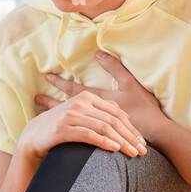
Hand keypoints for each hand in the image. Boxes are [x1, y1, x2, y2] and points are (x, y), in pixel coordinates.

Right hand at [18, 83, 146, 162]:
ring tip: (133, 153)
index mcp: (87, 97)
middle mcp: (80, 102)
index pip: (116, 112)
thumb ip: (98, 115)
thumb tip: (122, 120)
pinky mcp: (63, 128)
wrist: (33, 137)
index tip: (142, 142)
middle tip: (143, 151)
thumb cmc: (61, 130)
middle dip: (130, 136)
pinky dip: (103, 142)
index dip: (131, 128)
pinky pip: (89, 135)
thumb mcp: (80, 117)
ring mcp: (71, 114)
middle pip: (113, 120)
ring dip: (121, 141)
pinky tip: (114, 149)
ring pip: (104, 127)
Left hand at [37, 52, 168, 144]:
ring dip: (56, 116)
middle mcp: (95, 113)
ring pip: (72, 121)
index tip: (46, 76)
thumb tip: (97, 53)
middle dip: (51, 102)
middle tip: (34, 100)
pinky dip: (68, 132)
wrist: (156, 134)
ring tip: (40, 115)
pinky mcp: (101, 138)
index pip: (76, 90)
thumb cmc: (145, 108)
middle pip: (68, 107)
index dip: (61, 83)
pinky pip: (80, 135)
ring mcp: (97, 127)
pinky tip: (58, 134)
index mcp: (101, 99)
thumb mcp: (131, 84)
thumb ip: (115, 68)